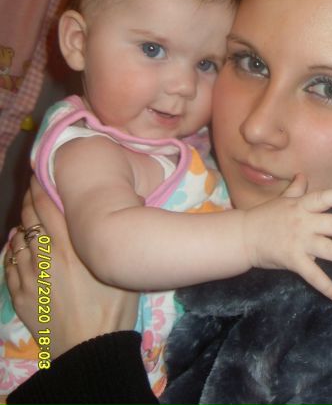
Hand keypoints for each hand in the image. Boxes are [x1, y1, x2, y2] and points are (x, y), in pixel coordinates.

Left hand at [5, 177, 138, 358]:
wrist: (90, 346)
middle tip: (34, 187)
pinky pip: (10, 263)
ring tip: (26, 214)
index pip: (50, 206)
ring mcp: (30, 275)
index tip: (43, 175)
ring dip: (22, 223)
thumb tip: (130, 204)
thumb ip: (117, 235)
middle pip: (32, 218)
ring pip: (19, 239)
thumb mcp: (121, 266)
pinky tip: (16, 242)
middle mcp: (47, 254)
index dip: (43, 187)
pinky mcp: (20, 294)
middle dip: (31, 199)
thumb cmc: (113, 306)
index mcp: (72, 245)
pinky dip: (12, 249)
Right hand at [242, 174, 331, 301]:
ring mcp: (299, 241)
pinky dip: (326, 286)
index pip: (323, 198)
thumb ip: (295, 189)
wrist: (243, 235)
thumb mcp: (281, 200)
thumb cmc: (263, 216)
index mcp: (301, 206)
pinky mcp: (293, 259)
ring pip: (331, 250)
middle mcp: (303, 222)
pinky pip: (313, 274)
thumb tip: (303, 175)